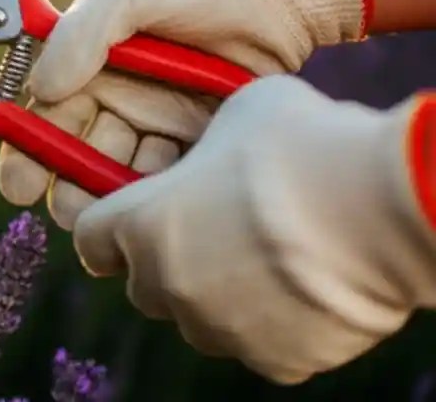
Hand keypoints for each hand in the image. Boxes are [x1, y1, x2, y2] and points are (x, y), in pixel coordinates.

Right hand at [0, 0, 371, 228]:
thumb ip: (82, 32)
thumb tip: (44, 87)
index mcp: (88, 66)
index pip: (45, 117)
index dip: (25, 153)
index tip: (19, 187)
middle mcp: (118, 99)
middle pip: (79, 157)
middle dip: (70, 189)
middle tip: (72, 213)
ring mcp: (159, 123)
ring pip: (124, 175)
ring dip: (118, 196)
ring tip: (126, 207)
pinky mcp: (201, 141)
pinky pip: (175, 177)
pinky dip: (167, 191)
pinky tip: (172, 191)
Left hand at [72, 75, 435, 384]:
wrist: (383, 207)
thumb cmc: (305, 144)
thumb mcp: (239, 114)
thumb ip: (205, 143)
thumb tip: (215, 151)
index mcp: (142, 223)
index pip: (92, 238)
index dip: (109, 227)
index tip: (130, 219)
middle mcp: (169, 285)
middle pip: (146, 286)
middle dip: (167, 262)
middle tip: (213, 232)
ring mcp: (221, 329)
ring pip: (203, 321)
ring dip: (220, 296)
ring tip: (269, 257)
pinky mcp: (276, 361)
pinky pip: (261, 346)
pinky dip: (277, 325)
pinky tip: (308, 286)